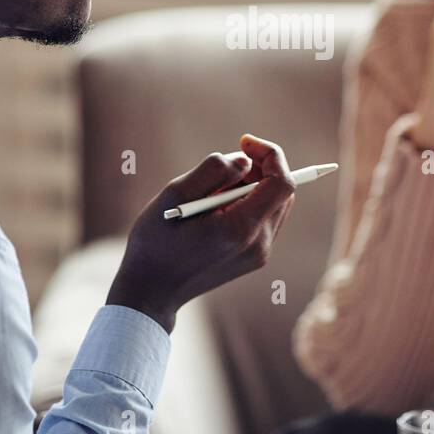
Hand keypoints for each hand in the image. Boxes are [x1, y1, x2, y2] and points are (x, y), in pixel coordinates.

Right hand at [107, 134, 296, 333]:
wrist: (151, 292)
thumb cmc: (156, 242)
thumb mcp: (174, 195)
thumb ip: (213, 171)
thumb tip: (245, 161)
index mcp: (240, 229)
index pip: (282, 183)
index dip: (271, 155)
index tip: (244, 142)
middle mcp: (258, 244)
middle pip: (281, 191)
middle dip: (259, 168)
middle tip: (221, 169)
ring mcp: (259, 255)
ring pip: (273, 204)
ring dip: (252, 186)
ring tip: (212, 192)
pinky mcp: (253, 258)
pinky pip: (263, 218)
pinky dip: (248, 203)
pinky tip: (215, 209)